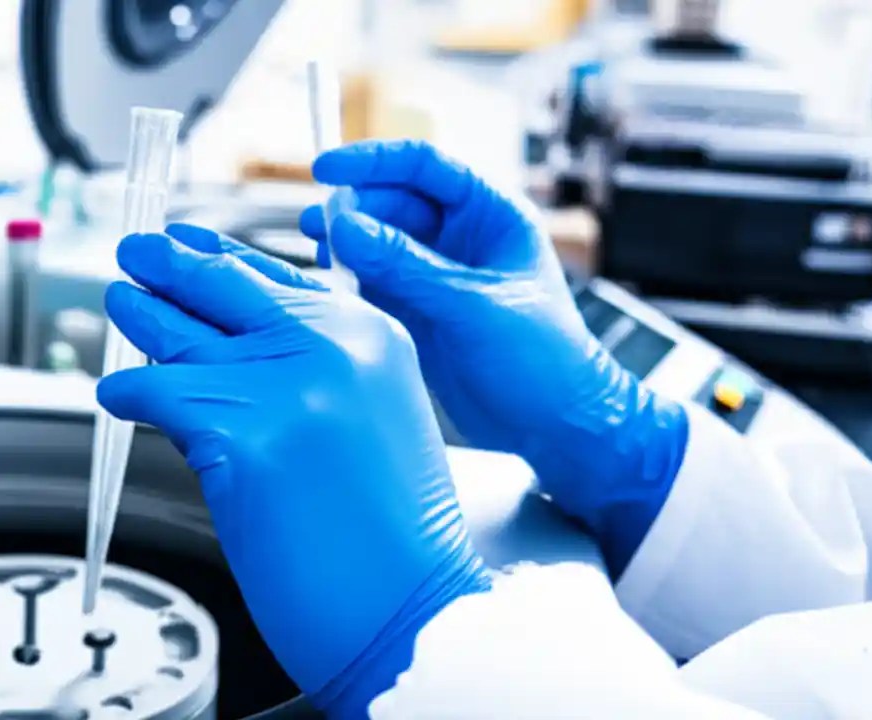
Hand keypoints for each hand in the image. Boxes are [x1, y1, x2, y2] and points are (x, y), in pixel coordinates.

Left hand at [97, 224, 490, 715]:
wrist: (410, 607)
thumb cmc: (393, 537)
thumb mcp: (369, 419)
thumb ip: (308, 374)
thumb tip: (217, 356)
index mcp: (370, 335)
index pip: (279, 276)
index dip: (221, 254)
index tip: (188, 241)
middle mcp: (330, 344)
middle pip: (226, 286)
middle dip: (170, 265)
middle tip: (135, 252)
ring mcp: (283, 384)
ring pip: (184, 335)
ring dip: (142, 316)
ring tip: (119, 299)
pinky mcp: (238, 432)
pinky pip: (158, 394)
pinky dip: (128, 393)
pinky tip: (116, 393)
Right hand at [300, 140, 688, 575]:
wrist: (557, 428)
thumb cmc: (546, 359)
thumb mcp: (473, 305)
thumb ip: (406, 266)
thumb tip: (346, 226)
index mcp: (491, 215)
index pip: (424, 167)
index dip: (373, 161)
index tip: (327, 167)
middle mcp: (460, 239)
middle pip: (392, 202)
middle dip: (352, 207)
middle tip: (318, 223)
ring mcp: (435, 277)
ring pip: (377, 243)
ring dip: (345, 242)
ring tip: (314, 246)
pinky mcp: (418, 314)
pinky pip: (373, 284)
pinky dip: (349, 280)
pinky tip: (328, 281)